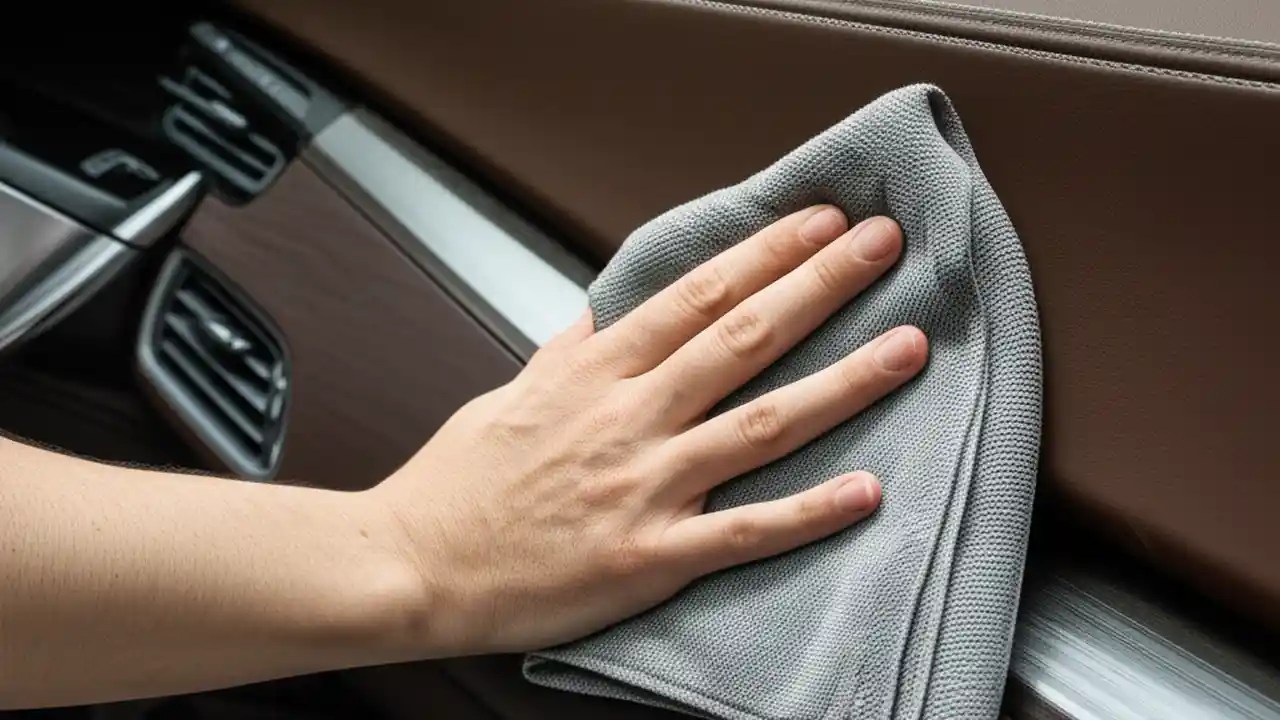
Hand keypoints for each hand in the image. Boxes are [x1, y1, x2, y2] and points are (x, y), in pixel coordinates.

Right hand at [369, 206, 926, 656]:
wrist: (413, 566)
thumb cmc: (457, 484)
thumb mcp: (509, 393)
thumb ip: (567, 350)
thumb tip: (603, 311)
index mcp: (593, 371)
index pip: (695, 294)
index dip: (765, 253)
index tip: (818, 221)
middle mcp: (626, 418)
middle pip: (741, 338)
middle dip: (819, 285)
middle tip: (883, 246)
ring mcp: (642, 486)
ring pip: (760, 424)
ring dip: (840, 383)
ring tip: (906, 347)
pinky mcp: (648, 556)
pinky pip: (743, 532)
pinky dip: (809, 512)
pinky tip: (867, 491)